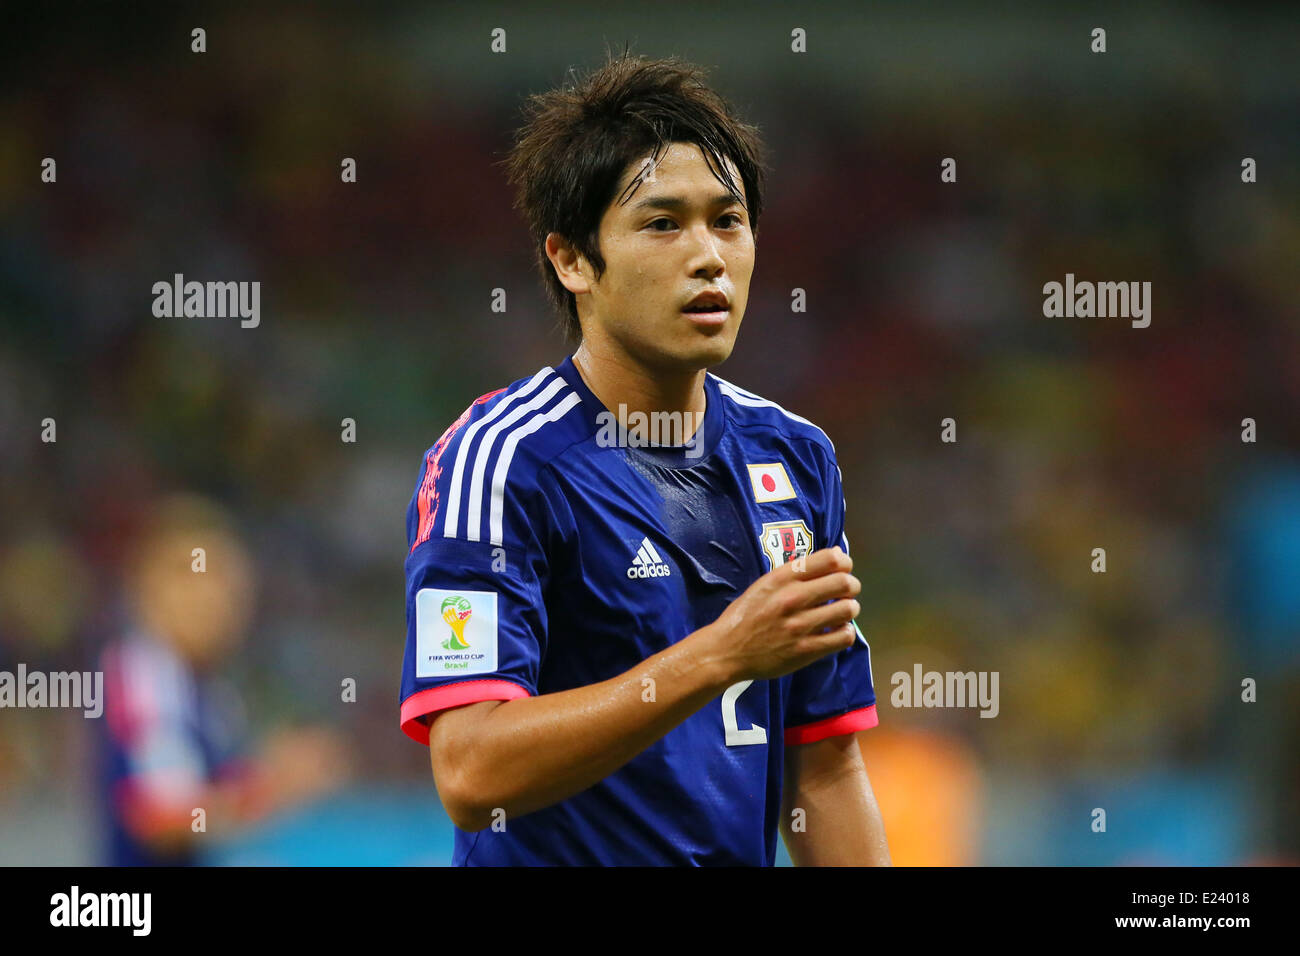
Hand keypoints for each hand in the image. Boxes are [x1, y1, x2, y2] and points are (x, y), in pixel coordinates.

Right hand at [703, 546, 860, 683]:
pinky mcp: (806, 650)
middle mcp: (793, 598)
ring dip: (850, 609)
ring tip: (842, 613)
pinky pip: (844, 637)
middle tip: (847, 592)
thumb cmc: (746, 615)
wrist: (727, 650)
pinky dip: (846, 632)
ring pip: (847, 609)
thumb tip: (836, 557)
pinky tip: (837, 631)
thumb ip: (796, 572)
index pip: (829, 559)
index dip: (844, 563)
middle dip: (851, 586)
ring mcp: (800, 625)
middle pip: (844, 582)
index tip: (843, 569)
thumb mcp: (765, 584)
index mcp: (782, 578)